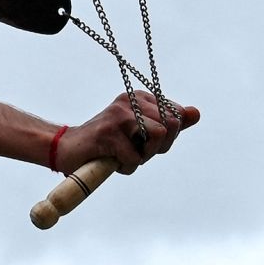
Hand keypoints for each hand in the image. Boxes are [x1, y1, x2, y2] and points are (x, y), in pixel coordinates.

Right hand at [59, 91, 199, 174]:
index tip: (141, 139)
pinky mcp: (108, 133)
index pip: (177, 116)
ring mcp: (119, 115)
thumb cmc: (108, 144)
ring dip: (143, 156)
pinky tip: (110, 160)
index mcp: (139, 97)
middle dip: (158, 147)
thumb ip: (169, 123)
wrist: (67, 150)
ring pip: (159, 136)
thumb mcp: (143, 133)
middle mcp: (130, 100)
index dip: (166, 137)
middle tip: (133, 149)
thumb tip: (196, 113)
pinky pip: (136, 157)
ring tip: (122, 154)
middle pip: (172, 125)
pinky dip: (125, 167)